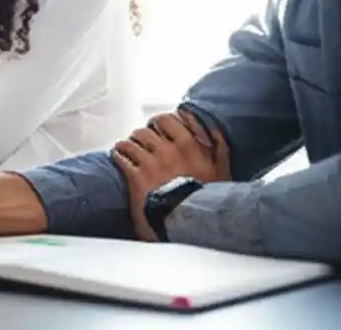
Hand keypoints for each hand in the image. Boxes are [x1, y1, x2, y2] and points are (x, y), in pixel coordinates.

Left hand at [112, 111, 230, 240]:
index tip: (158, 128)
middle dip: (141, 134)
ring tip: (127, 148)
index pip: (168, 119)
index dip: (159, 123)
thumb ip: (219, 147)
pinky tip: (119, 157)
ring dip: (127, 144)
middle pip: (145, 130)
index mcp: (190, 146)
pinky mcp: (137, 177)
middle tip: (141, 141)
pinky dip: (118, 155)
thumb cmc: (207, 198)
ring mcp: (152, 163)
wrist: (190, 221)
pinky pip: (121, 157)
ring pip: (131, 142)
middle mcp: (169, 151)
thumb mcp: (223, 171)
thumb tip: (212, 127)